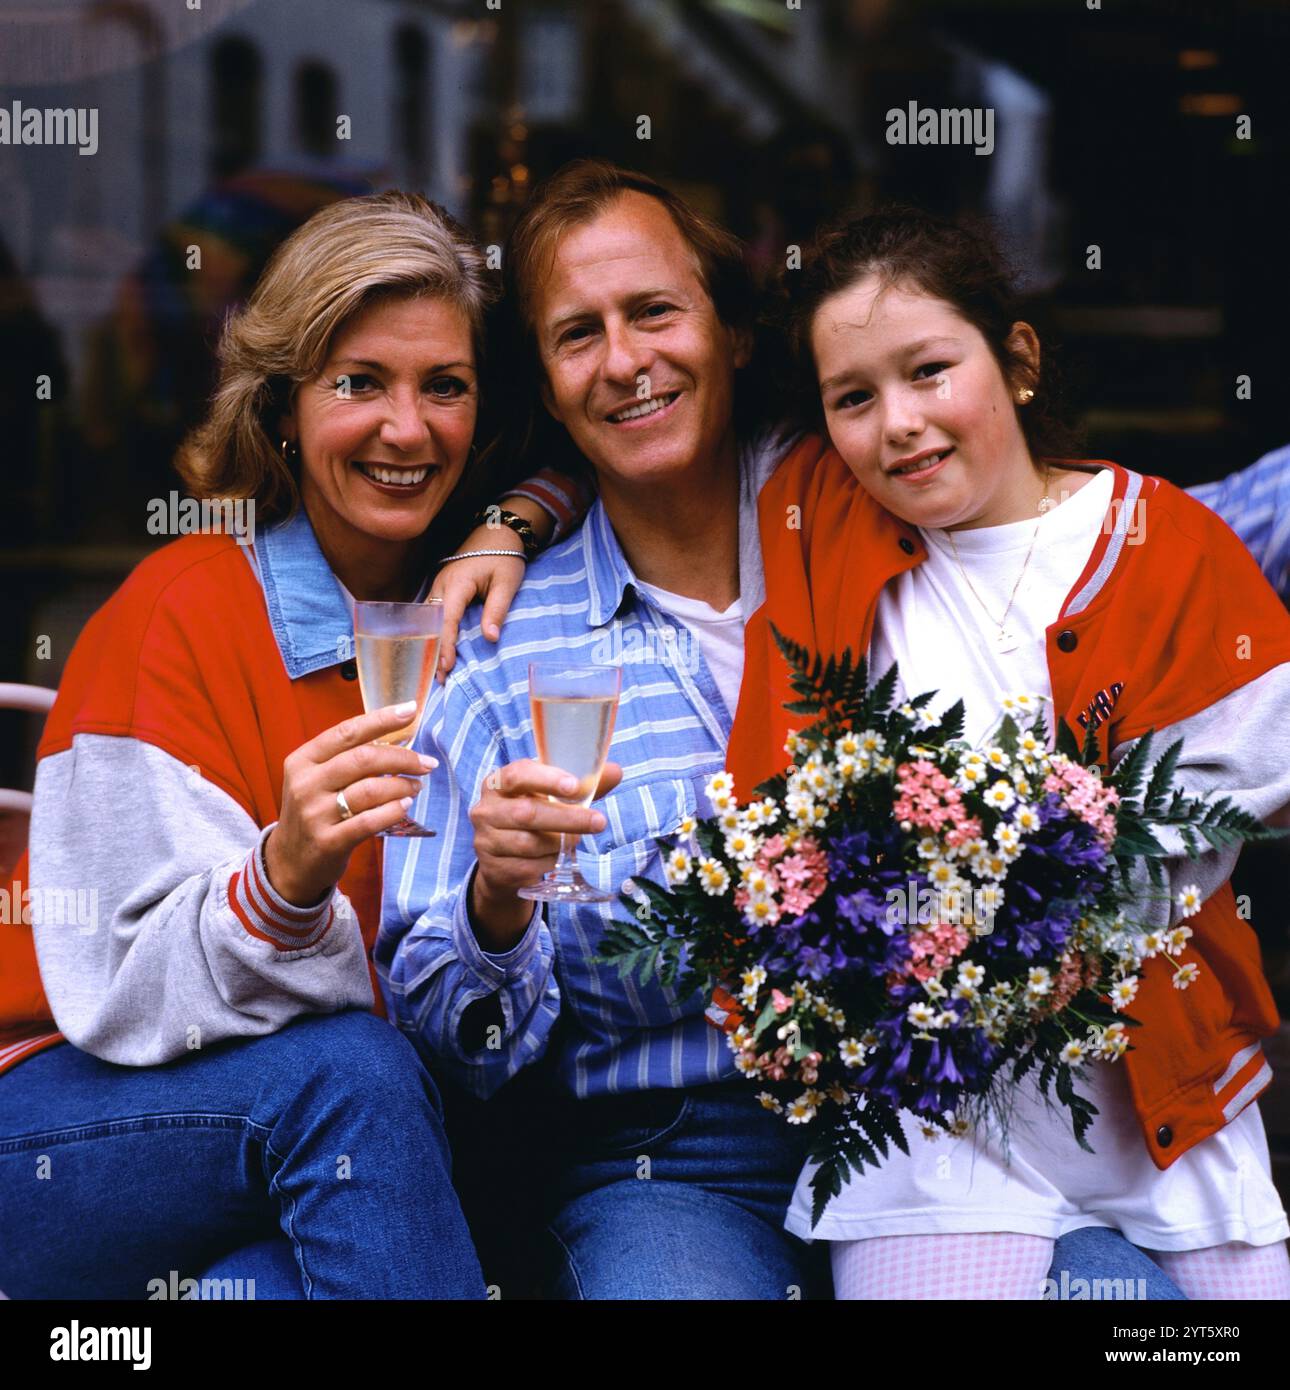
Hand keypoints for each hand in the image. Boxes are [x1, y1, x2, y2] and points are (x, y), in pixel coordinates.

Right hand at [264, 703, 438, 907]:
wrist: (290, 861)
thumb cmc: (314, 811)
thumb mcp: (317, 779)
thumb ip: (346, 757)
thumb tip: (397, 734)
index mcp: (303, 760)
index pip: (347, 732)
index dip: (381, 719)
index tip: (411, 710)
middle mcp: (306, 784)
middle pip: (363, 759)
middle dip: (403, 757)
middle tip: (426, 763)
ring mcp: (314, 814)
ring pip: (370, 790)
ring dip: (402, 785)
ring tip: (416, 786)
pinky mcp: (328, 841)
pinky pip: (370, 821)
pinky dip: (393, 810)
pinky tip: (405, 805)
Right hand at [431, 494, 554, 680]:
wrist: (497, 532)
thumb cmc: (504, 556)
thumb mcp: (507, 583)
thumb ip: (497, 610)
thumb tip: (490, 639)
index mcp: (457, 582)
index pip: (446, 619)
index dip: (445, 644)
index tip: (446, 667)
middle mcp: (441, 584)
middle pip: (431, 623)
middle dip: (433, 651)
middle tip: (439, 679)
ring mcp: (439, 585)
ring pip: (428, 619)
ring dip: (431, 643)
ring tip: (436, 671)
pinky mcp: (442, 588)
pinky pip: (432, 614)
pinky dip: (433, 633)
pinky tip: (436, 649)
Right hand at [468, 758, 623, 950]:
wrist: (502, 860)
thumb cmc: (533, 817)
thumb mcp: (551, 797)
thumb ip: (582, 784)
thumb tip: (615, 771)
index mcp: (498, 783)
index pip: (518, 775)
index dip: (546, 779)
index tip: (575, 786)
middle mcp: (486, 809)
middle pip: (527, 813)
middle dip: (567, 818)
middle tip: (598, 821)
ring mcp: (486, 840)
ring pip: (529, 844)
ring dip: (559, 843)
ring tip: (574, 840)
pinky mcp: (492, 868)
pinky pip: (527, 867)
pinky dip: (548, 863)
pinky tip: (555, 858)